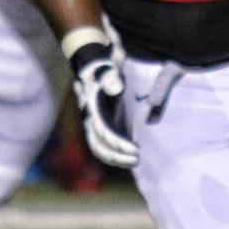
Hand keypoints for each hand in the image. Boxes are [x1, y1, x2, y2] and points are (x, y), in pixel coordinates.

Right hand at [68, 39, 138, 168]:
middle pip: (100, 147)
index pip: (104, 133)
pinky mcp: (100, 126)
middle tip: (137, 159)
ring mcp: (94, 125)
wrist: (92, 67)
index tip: (135, 150)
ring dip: (117, 158)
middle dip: (118, 157)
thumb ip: (111, 79)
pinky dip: (116, 154)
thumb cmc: (102, 70)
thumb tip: (116, 88)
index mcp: (92, 111)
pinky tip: (131, 157)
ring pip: (101, 149)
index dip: (119, 144)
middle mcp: (90, 121)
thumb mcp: (106, 70)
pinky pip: (105, 146)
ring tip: (136, 161)